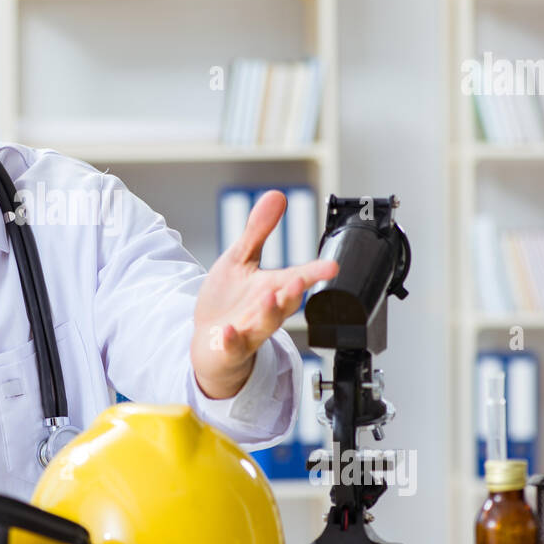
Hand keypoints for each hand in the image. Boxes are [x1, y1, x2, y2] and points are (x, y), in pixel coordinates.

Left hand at [190, 191, 338, 398]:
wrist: (210, 342)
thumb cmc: (228, 301)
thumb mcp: (240, 260)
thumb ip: (258, 231)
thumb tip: (276, 195)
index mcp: (272, 288)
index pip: (298, 278)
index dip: (315, 272)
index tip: (333, 265)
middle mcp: (265, 311)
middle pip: (286, 302)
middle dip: (294, 291)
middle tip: (300, 279)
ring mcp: (249, 331)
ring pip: (264, 325)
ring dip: (269, 313)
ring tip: (270, 297)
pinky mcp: (229, 348)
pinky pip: (232, 346)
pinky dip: (231, 340)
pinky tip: (227, 331)